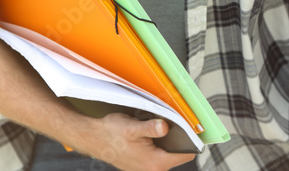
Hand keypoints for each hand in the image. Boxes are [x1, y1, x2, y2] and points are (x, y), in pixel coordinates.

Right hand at [77, 113, 195, 170]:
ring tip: (161, 127)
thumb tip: (165, 127)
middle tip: (175, 123)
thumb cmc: (112, 132)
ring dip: (169, 141)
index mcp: (154, 162)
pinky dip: (160, 144)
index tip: (194, 128)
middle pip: (178, 154)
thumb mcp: (133, 127)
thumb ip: (151, 128)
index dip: (192, 141)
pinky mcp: (142, 164)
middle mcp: (152, 169)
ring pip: (168, 153)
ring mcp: (147, 168)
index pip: (186, 155)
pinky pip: (159, 154)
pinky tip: (152, 133)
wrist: (94, 138)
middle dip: (179, 140)